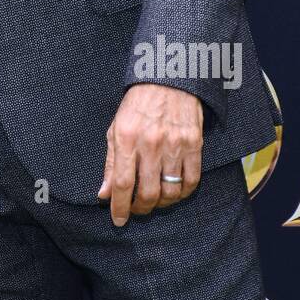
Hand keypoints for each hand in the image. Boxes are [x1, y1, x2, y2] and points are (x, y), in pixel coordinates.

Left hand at [98, 84, 203, 225]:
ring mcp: (175, 144)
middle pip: (148, 192)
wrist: (168, 78)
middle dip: (140, 209)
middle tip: (136, 210)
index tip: (118, 220)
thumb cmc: (137, 105)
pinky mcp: (194, 143)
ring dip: (161, 204)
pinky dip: (183, 193)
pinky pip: (191, 181)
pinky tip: (174, 192)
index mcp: (126, 137)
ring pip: (170, 191)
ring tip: (154, 201)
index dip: (120, 207)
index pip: (122, 183)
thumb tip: (104, 194)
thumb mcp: (116, 128)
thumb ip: (111, 163)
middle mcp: (150, 143)